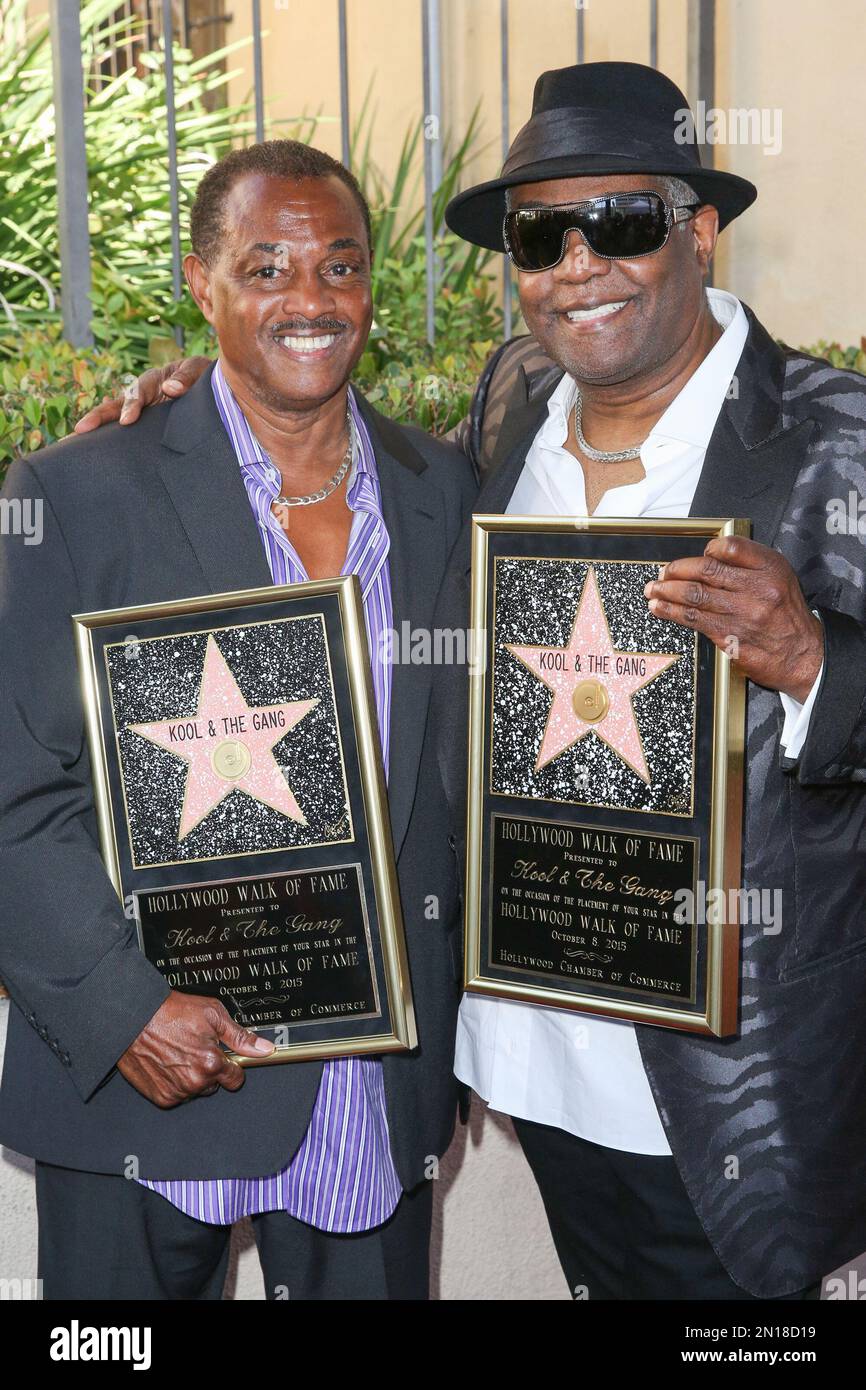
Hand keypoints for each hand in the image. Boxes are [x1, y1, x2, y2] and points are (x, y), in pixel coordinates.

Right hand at [73, 356, 212, 431]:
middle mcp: (140, 396)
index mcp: (152, 381)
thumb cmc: (202, 377)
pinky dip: (110, 440)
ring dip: (97, 430)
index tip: (127, 421)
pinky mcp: (144, 426)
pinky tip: (96, 453)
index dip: (131, 406)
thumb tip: (170, 390)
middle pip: (115, 405)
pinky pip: (125, 434)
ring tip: (75, 444)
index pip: (137, 394)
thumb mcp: (198, 370)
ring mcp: (140, 412)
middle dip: (98, 417)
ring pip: (114, 419)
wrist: (209, 388)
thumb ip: (186, 378)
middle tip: (80, 430)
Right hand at [117, 989, 274, 1107]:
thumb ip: (240, 1036)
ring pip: (196, 1090)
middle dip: (210, 1069)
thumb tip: (263, 1048)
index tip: (225, 1059)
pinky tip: (168, 1063)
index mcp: (211, 1063)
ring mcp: (177, 1092)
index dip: (232, 1066)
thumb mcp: (213, 1014)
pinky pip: (177, 1094)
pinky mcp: (161, 1097)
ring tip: (179, 1053)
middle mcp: (195, 1082)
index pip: (236, 1079)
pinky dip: (175, 1083)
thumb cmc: (170, 1013)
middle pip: (215, 1085)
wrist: (134, 1018)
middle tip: (195, 1048)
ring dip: (192, 1077)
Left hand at [643, 535, 824, 703]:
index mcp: (770, 569)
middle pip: (706, 572)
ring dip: (667, 592)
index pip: (731, 548)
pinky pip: (695, 621)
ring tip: (653, 590)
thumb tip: (709, 557)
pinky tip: (660, 609)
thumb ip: (749, 563)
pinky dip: (673, 613)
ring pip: (695, 597)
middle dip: (676, 571)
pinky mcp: (731, 638)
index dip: (707, 550)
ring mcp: (744, 615)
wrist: (803, 654)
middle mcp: (758, 590)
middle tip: (661, 573)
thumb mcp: (779, 577)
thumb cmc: (786, 613)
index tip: (696, 557)